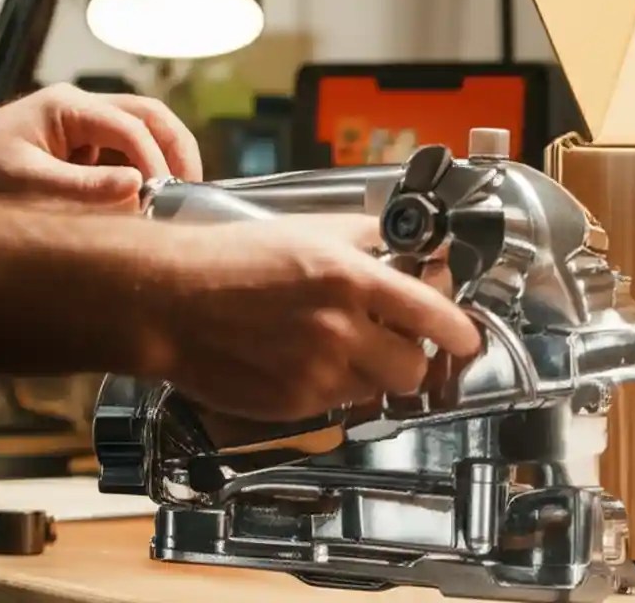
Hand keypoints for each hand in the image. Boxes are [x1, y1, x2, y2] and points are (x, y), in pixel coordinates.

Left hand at [0, 83, 200, 206]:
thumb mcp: (27, 185)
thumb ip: (84, 189)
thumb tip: (139, 189)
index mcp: (69, 107)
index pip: (132, 127)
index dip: (156, 162)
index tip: (163, 198)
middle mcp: (82, 107)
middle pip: (151, 115)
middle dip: (177, 149)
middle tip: (192, 187)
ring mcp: (84, 123)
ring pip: (145, 128)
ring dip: (164, 157)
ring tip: (174, 194)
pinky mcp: (82, 143)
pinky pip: (126, 150)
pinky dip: (143, 169)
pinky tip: (145, 197)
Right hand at [138, 214, 480, 421]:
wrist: (168, 301)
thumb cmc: (231, 260)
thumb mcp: (311, 230)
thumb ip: (371, 241)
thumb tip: (417, 252)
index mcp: (349, 277)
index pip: (432, 314)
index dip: (459, 331)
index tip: (466, 337)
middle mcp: (338, 328)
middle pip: (414, 366)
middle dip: (413, 357)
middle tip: (398, 342)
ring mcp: (316, 371)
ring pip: (380, 390)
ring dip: (375, 374)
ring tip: (343, 347)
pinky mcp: (294, 404)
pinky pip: (340, 405)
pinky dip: (337, 388)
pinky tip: (309, 360)